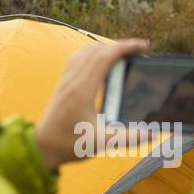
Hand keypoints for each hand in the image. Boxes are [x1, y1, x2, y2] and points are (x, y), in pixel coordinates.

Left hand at [34, 38, 148, 168]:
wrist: (42, 148)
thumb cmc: (69, 145)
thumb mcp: (101, 143)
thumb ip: (127, 139)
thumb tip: (150, 133)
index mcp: (81, 91)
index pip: (104, 58)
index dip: (125, 48)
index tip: (143, 47)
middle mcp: (72, 81)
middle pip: (97, 50)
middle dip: (120, 45)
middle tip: (141, 50)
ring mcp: (65, 80)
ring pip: (86, 51)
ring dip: (107, 47)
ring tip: (125, 52)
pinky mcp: (62, 84)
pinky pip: (78, 58)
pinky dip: (93, 52)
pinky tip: (101, 59)